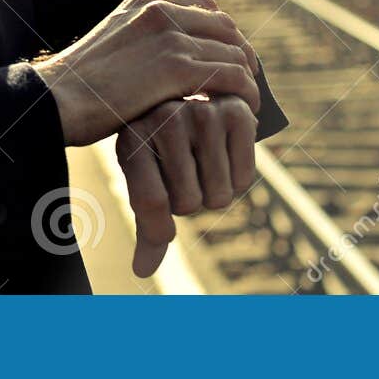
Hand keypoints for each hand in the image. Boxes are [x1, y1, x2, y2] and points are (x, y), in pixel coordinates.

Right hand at [30, 0, 260, 146]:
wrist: (55, 98)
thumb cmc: (77, 86)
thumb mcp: (112, 47)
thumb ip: (143, 45)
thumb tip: (172, 66)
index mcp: (144, 4)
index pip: (205, 7)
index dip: (225, 33)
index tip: (229, 57)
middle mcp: (161, 13)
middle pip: (226, 28)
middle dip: (242, 54)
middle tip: (245, 83)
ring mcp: (171, 38)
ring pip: (234, 53)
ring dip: (247, 80)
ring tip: (247, 103)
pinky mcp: (178, 69)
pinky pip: (232, 77)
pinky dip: (246, 94)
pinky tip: (245, 112)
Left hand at [115, 94, 258, 276]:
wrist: (196, 107)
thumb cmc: (163, 156)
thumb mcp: (147, 183)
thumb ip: (148, 225)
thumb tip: (143, 271)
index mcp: (133, 137)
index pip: (150, 203)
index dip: (160, 230)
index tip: (164, 229)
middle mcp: (164, 118)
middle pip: (189, 203)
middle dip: (192, 201)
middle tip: (187, 175)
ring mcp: (201, 112)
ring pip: (219, 195)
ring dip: (216, 191)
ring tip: (205, 162)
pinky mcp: (237, 112)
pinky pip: (245, 179)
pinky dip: (240, 178)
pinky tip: (227, 153)